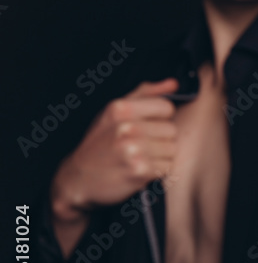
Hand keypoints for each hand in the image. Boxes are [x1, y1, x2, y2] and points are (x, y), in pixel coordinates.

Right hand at [51, 78, 179, 226]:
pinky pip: (167, 166)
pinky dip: (157, 171)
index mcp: (121, 109)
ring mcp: (133, 149)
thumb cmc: (100, 142)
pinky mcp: (140, 170)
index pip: (166, 107)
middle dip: (159, 139)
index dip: (160, 118)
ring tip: (139, 157)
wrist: (78, 178)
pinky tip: (139, 169)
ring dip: (160, 156)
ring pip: (172, 149)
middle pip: (171, 130)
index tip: (145, 126)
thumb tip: (174, 84)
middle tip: (139, 145)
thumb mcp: (115, 112)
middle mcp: (127, 127)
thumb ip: (146, 94)